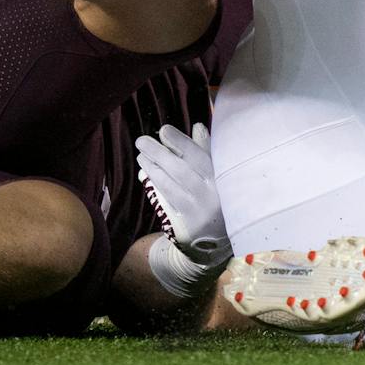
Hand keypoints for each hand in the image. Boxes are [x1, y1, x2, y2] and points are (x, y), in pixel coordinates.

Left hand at [135, 122, 227, 264]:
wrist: (222, 238)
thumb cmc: (219, 196)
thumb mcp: (219, 174)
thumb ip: (207, 151)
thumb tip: (197, 126)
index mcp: (222, 178)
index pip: (200, 156)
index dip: (181, 142)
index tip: (164, 130)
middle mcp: (213, 195)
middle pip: (181, 170)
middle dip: (159, 153)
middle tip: (142, 141)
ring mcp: (199, 211)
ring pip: (171, 186)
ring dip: (153, 168)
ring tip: (141, 156)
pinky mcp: (188, 225)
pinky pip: (168, 201)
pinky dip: (156, 185)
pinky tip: (147, 173)